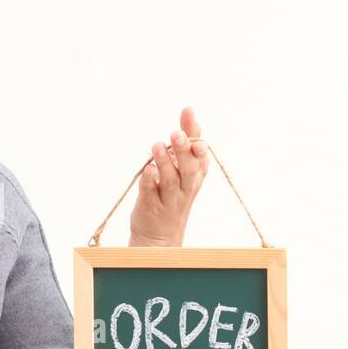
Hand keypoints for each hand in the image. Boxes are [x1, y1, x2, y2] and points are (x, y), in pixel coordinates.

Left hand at [128, 105, 208, 246]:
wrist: (159, 234)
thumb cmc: (172, 194)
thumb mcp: (183, 169)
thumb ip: (186, 142)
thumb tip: (190, 114)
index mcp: (195, 176)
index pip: (200, 157)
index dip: (198, 142)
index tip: (193, 124)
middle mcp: (185, 188)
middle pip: (188, 169)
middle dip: (183, 151)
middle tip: (175, 133)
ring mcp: (168, 199)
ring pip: (169, 181)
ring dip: (164, 163)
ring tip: (157, 145)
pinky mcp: (150, 207)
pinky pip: (150, 193)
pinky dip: (149, 181)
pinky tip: (147, 169)